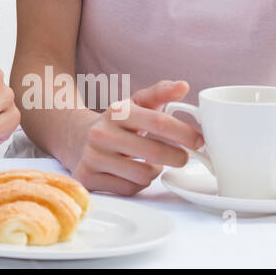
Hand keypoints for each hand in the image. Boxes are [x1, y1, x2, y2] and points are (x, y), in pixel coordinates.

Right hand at [68, 79, 203, 195]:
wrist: (76, 138)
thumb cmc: (116, 124)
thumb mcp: (134, 104)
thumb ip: (160, 93)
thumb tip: (183, 85)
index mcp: (116, 112)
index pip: (158, 122)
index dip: (184, 133)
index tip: (199, 141)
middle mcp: (101, 133)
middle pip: (154, 152)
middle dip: (178, 157)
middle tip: (184, 157)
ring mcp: (93, 156)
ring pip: (143, 175)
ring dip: (155, 171)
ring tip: (152, 163)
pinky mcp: (88, 178)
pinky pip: (129, 189)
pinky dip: (138, 184)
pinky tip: (132, 173)